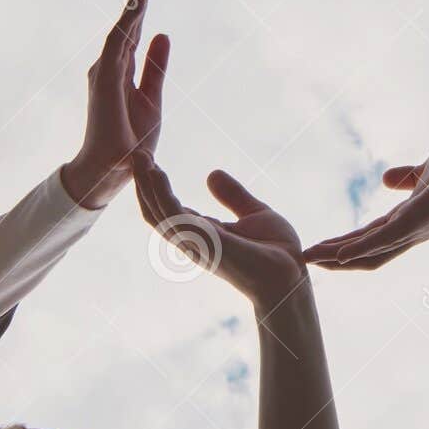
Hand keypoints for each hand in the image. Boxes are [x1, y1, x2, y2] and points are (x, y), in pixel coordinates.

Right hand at [60, 0, 168, 208]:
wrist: (113, 169)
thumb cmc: (130, 138)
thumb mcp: (151, 96)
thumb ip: (155, 67)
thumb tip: (163, 35)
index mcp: (122, 66)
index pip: (136, 25)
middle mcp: (110, 63)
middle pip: (128, 18)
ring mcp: (105, 70)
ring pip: (123, 26)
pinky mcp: (104, 81)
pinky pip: (117, 46)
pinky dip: (127, 24)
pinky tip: (138, 6)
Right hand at [134, 155, 308, 309]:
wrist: (292, 273)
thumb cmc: (276, 251)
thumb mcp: (253, 213)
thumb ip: (232, 196)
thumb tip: (211, 174)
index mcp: (202, 233)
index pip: (168, 210)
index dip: (156, 187)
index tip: (149, 160)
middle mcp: (193, 240)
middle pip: (156, 212)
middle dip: (144, 185)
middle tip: (137, 155)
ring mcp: (197, 242)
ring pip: (159, 215)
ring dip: (147, 186)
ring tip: (141, 158)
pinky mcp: (205, 241)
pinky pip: (175, 217)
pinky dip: (162, 194)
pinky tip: (156, 174)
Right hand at [303, 131, 428, 270]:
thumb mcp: (426, 170)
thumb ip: (407, 178)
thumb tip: (387, 180)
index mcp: (410, 219)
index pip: (370, 236)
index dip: (343, 243)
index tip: (317, 247)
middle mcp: (411, 229)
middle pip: (366, 251)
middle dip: (334, 256)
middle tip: (302, 259)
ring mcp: (415, 226)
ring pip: (370, 250)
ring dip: (339, 256)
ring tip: (311, 259)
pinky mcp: (420, 218)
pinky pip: (385, 239)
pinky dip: (361, 249)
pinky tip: (339, 255)